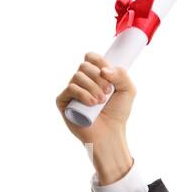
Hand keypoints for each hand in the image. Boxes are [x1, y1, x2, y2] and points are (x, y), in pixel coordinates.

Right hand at [55, 51, 136, 182]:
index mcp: (95, 75)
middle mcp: (82, 81)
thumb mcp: (128, 91)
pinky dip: (83, 94)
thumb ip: (122, 74)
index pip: (91, 57)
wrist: (109, 134)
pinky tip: (91, 104)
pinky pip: (70, 88)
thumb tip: (104, 70)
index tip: (109, 74)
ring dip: (93, 88)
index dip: (99, 61)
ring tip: (101, 102)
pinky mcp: (63, 101)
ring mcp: (71, 91)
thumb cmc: (117, 113)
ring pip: (78, 76)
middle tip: (108, 92)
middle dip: (99, 78)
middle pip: (84, 65)